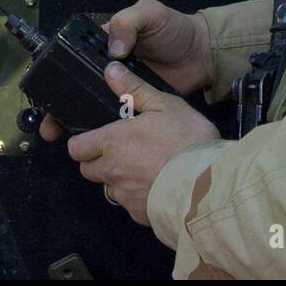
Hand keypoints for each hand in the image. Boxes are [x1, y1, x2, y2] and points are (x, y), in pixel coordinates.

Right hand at [38, 0, 211, 142]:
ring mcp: (120, 87)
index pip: (74, 56)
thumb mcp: (149, 13)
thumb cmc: (175, 29)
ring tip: (58, 135)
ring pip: (91, 104)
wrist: (202, 54)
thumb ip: (129, 22)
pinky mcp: (135, 104)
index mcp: (105, 42)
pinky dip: (103, 129)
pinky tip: (92, 141)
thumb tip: (112, 49)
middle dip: (58, 104)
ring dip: (74, 119)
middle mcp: (107, 66)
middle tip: (48, 123)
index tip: (45, 91)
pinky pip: (114, 116)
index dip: (57, 73)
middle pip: (76, 85)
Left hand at [66, 61, 219, 224]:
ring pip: (109, 189)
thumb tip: (111, 71)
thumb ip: (134, 89)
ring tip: (143, 169)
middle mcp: (112, 171)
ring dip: (118, 180)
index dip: (82, 143)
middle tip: (122, 151)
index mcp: (113, 142)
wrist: (209, 184)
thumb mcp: (165, 105)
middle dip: (98, 161)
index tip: (95, 139)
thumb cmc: (188, 141)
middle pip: (88, 170)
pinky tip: (157, 187)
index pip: (76, 148)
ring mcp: (125, 196)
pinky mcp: (139, 215)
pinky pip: (130, 205)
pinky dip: (138, 197)